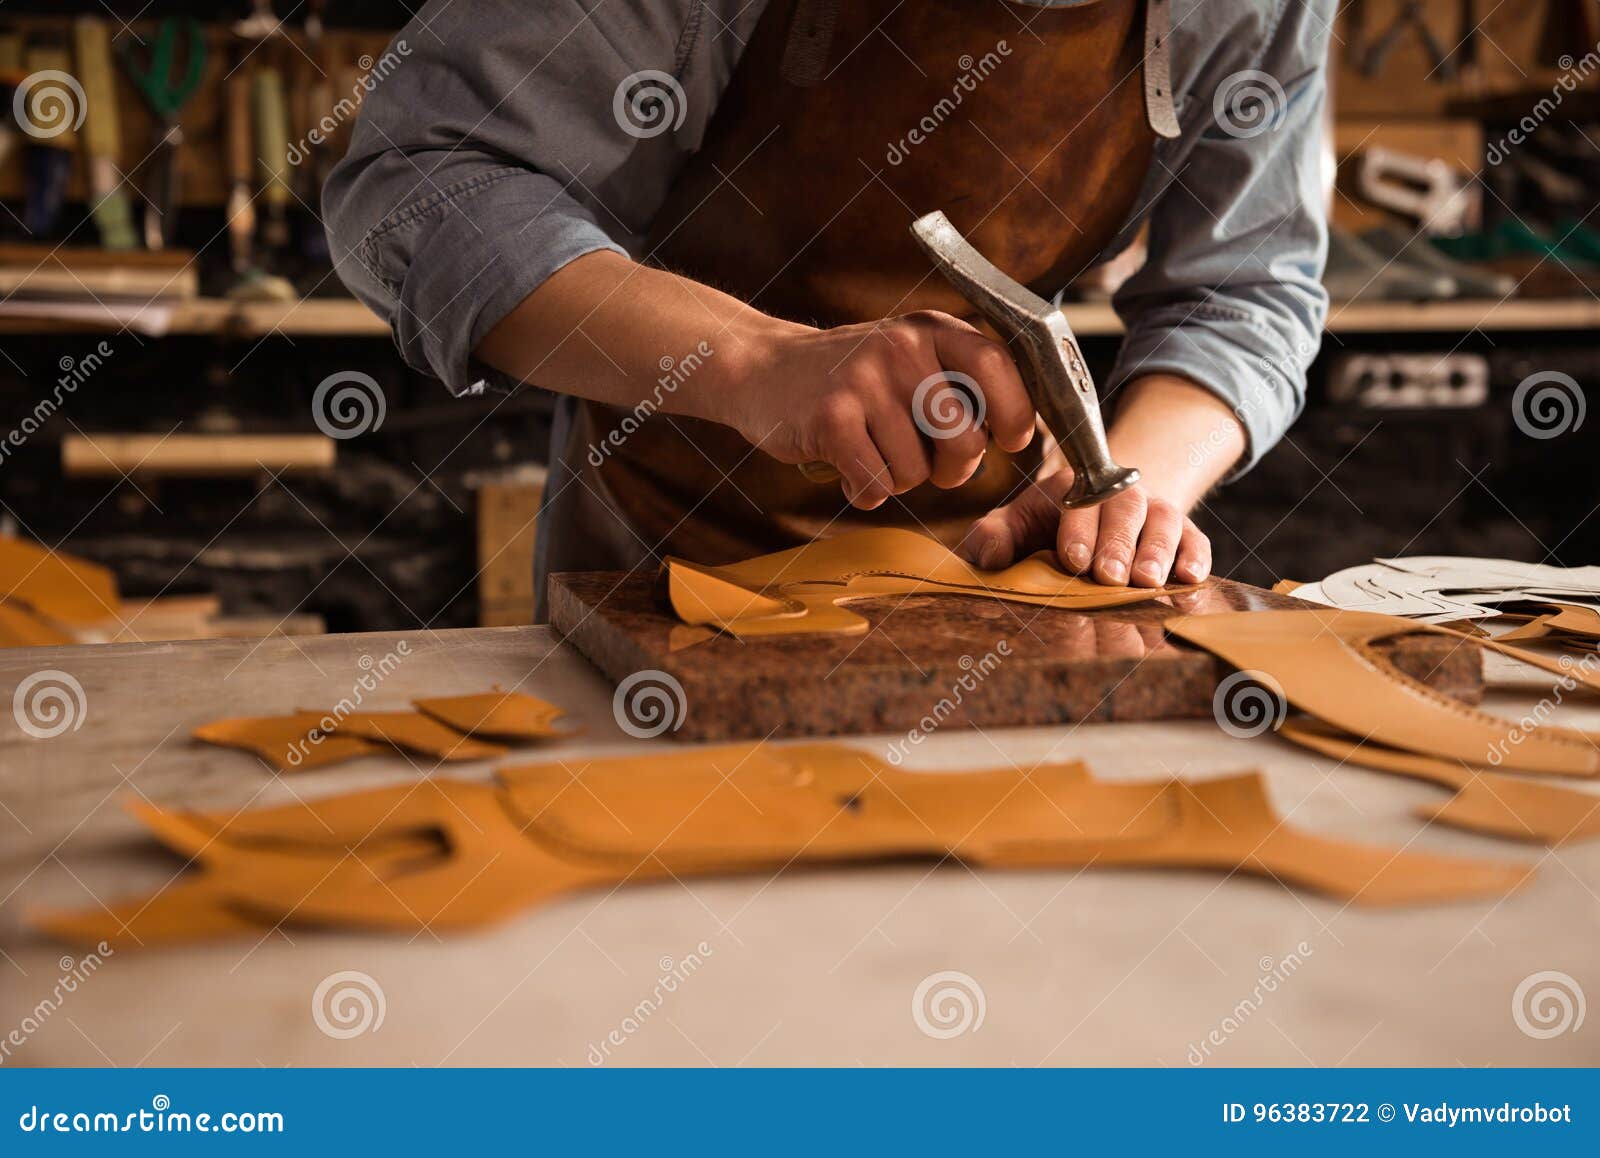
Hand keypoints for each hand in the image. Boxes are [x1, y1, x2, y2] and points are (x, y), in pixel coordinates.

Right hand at [730, 311, 1035, 508]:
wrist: (760, 369)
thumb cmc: (850, 378)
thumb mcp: (908, 358)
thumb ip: (960, 384)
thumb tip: (1026, 432)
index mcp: (930, 330)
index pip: (999, 367)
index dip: (1015, 413)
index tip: (1010, 440)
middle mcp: (902, 348)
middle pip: (965, 439)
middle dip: (953, 469)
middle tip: (928, 463)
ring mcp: (864, 380)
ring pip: (917, 472)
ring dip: (898, 479)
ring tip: (872, 451)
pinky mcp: (830, 418)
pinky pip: (876, 484)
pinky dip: (865, 490)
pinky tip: (847, 466)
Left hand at [958, 373, 1241, 586]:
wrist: (1108, 507)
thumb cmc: (1051, 524)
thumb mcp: (1018, 523)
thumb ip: (996, 536)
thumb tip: (988, 553)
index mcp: (1077, 489)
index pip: (1080, 502)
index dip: (1077, 528)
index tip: (1072, 558)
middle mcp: (1121, 496)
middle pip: (1125, 511)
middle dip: (1116, 543)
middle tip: (1108, 576)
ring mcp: (1157, 513)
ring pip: (1164, 523)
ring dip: (1157, 550)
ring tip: (1146, 580)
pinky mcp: (1186, 534)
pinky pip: (1197, 539)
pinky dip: (1196, 556)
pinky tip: (1190, 577)